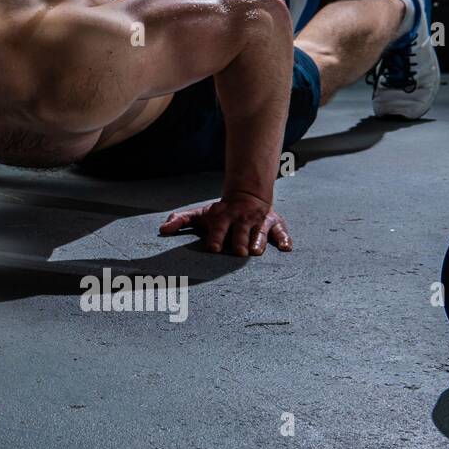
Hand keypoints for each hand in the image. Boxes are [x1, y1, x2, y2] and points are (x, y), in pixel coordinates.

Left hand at [158, 191, 291, 255]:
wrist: (247, 196)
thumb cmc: (220, 212)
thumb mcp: (200, 214)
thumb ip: (180, 221)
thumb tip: (162, 230)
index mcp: (223, 218)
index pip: (218, 229)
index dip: (216, 238)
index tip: (214, 248)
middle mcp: (241, 220)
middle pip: (240, 232)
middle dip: (239, 241)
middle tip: (239, 252)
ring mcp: (259, 222)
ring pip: (260, 232)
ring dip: (259, 241)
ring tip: (256, 251)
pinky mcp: (274, 223)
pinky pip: (281, 231)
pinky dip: (284, 238)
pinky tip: (287, 248)